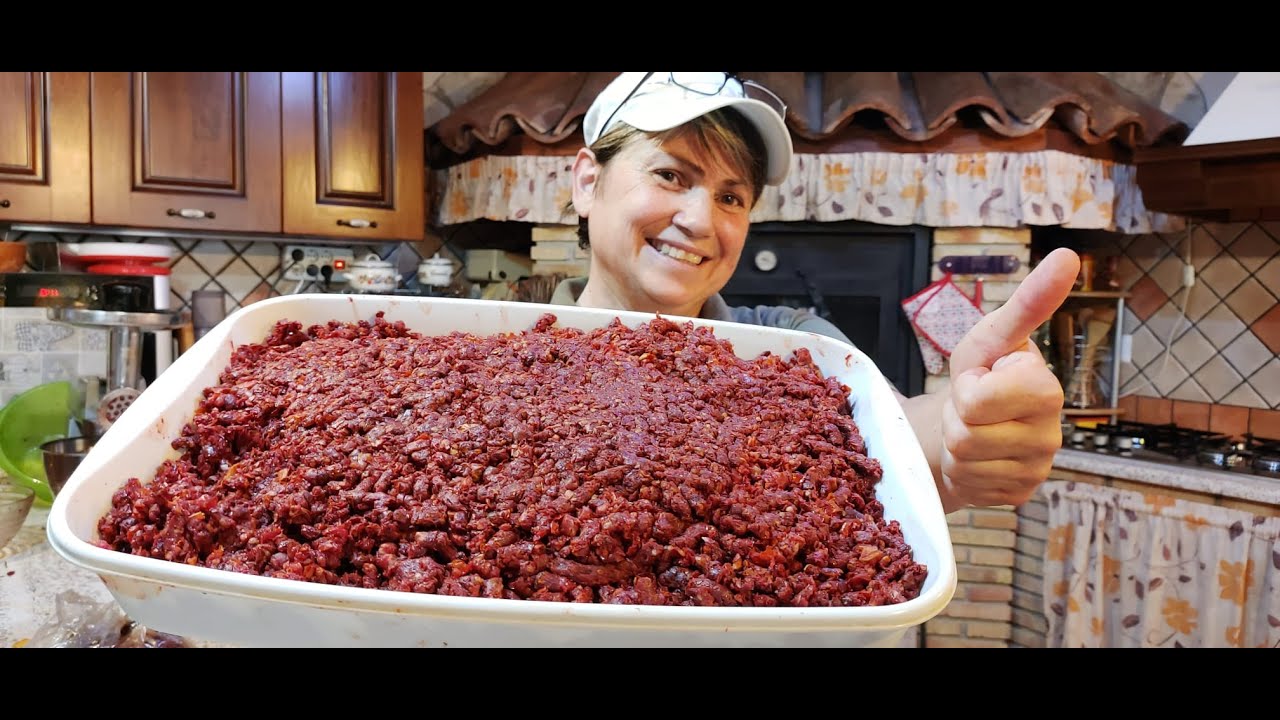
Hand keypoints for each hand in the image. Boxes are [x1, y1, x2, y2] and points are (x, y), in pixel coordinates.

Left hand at [940, 248, 1079, 506]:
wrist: (968, 422)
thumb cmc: (981, 372)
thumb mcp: (992, 336)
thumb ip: (1029, 302)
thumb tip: (1069, 255)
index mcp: (1046, 387)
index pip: (978, 399)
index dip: (967, 388)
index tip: (984, 377)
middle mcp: (1052, 431)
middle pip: (966, 434)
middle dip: (956, 416)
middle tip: (971, 406)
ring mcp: (1038, 467)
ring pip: (965, 461)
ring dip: (956, 444)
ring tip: (972, 428)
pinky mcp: (1020, 494)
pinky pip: (971, 487)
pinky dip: (963, 471)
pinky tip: (977, 458)